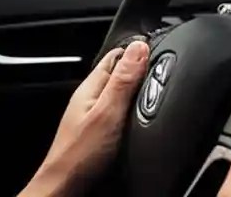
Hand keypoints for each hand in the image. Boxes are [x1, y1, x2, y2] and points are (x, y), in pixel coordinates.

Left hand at [20, 40, 149, 196]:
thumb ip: (123, 80)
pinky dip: (134, 110)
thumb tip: (140, 47)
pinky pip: (121, 113)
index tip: (161, 50)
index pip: (117, 56)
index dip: (138, 50)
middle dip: (142, 70)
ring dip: (138, 91)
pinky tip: (143, 117)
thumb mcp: (107, 112)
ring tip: (157, 91)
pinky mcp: (100, 134)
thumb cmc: (80, 154)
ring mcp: (94, 117)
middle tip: (165, 71)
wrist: (65, 188)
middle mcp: (91, 99)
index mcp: (90, 88)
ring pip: (121, 94)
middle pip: (120, 74)